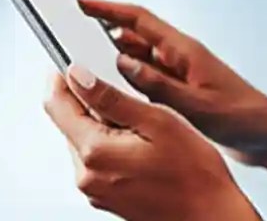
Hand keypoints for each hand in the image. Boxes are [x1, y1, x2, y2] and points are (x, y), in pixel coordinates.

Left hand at [44, 65, 259, 219]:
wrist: (209, 216)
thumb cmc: (194, 173)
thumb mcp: (157, 121)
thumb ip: (111, 98)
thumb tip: (79, 75)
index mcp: (95, 152)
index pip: (57, 105)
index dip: (62, 77)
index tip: (73, 61)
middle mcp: (87, 175)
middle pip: (69, 122)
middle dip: (88, 101)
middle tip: (125, 92)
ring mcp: (95, 190)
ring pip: (84, 140)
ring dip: (102, 123)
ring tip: (141, 123)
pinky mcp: (105, 197)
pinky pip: (98, 160)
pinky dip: (112, 143)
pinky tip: (142, 144)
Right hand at [77, 0, 266, 164]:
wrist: (266, 134)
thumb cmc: (239, 117)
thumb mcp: (195, 105)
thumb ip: (158, 85)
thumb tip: (122, 62)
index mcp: (184, 50)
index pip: (139, 20)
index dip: (108, 10)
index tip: (80, 3)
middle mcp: (179, 56)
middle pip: (133, 35)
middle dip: (102, 32)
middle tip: (71, 35)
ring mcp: (179, 72)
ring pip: (138, 58)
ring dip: (114, 58)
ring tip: (86, 65)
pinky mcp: (181, 89)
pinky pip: (146, 77)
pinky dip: (128, 80)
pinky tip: (114, 91)